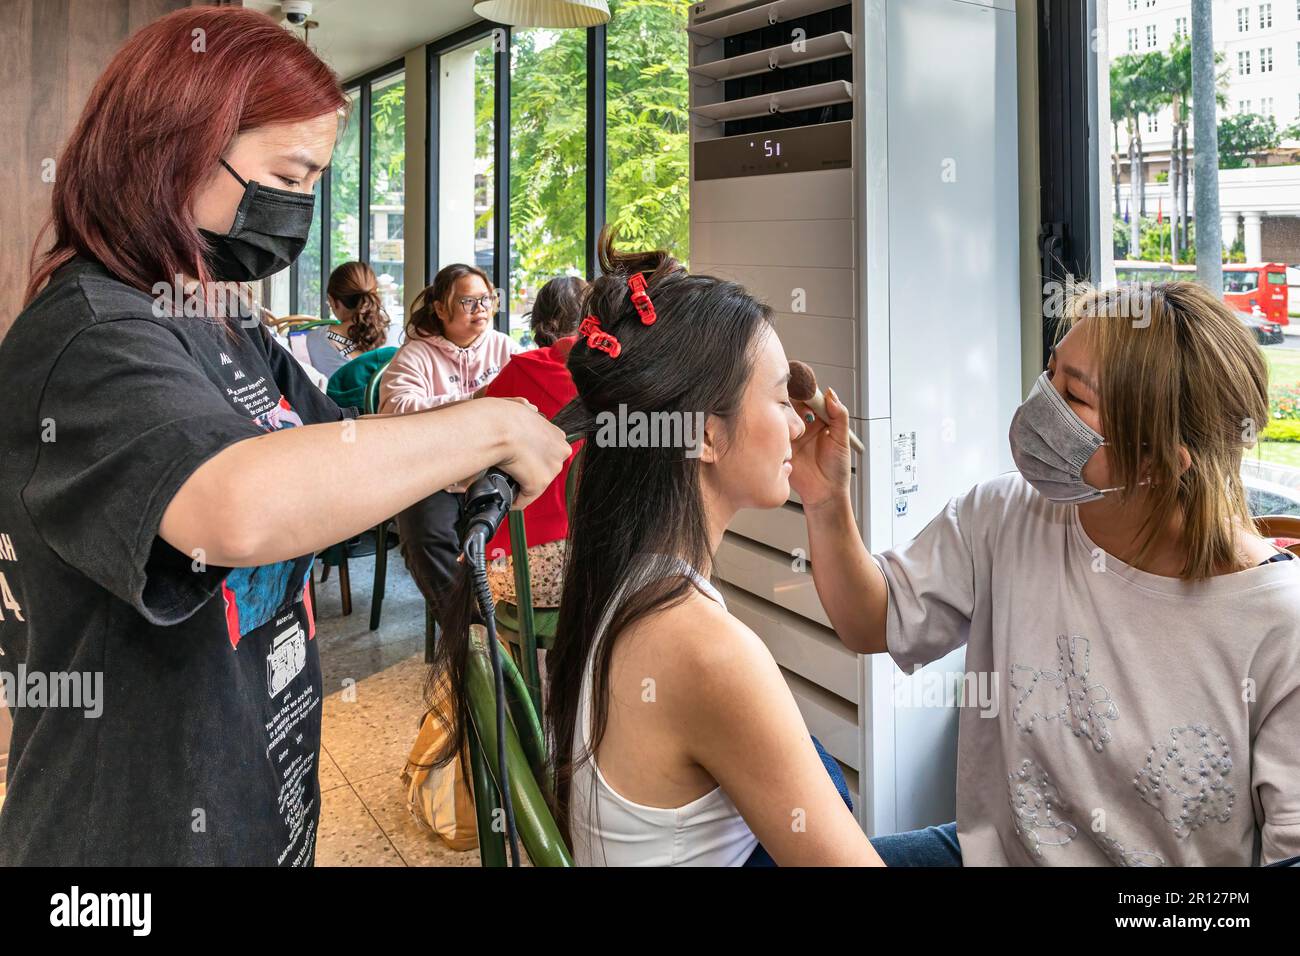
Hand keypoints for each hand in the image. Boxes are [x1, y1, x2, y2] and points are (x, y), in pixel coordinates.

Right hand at [486, 398, 569, 509]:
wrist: (499, 425)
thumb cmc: (503, 415)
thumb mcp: (521, 406)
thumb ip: (527, 410)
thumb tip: (527, 407)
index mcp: (557, 433)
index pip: (549, 450)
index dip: (534, 455)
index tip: (522, 456)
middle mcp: (560, 450)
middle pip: (546, 467)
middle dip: (531, 470)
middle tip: (513, 468)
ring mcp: (551, 467)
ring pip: (537, 482)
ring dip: (524, 483)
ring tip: (507, 479)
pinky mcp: (538, 483)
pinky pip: (525, 498)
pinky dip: (515, 500)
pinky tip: (506, 496)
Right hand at [789, 387, 851, 510]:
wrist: (824, 494)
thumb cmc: (836, 470)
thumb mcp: (842, 440)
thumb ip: (839, 416)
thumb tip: (831, 395)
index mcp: (820, 421)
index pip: (811, 400)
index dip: (808, 392)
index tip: (806, 388)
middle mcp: (804, 426)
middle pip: (794, 404)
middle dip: (794, 401)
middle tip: (799, 406)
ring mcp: (790, 436)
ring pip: (783, 416)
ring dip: (785, 414)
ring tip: (794, 422)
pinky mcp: (780, 446)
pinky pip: (774, 433)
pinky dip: (777, 429)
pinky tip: (784, 432)